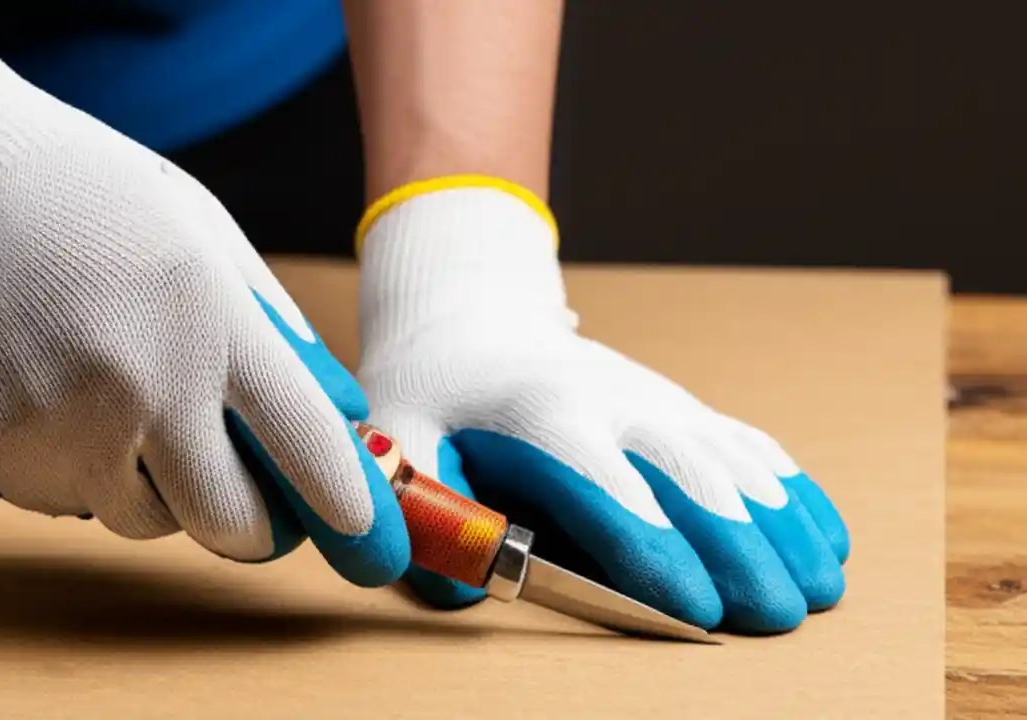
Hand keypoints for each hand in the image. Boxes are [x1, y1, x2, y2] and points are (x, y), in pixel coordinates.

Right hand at [0, 0, 408, 585]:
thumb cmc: (88, 196)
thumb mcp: (205, 232)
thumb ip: (269, 325)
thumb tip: (327, 413)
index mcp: (210, 319)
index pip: (304, 443)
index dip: (343, 504)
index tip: (361, 535)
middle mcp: (144, 385)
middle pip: (227, 522)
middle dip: (252, 526)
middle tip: (250, 503)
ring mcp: (65, 427)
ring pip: (145, 521)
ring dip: (159, 493)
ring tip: (131, 414)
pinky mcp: (1, 453)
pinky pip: (71, 504)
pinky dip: (85, 476)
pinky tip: (63, 404)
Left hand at [356, 180, 848, 631]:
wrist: (472, 318)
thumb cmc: (433, 391)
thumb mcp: (399, 435)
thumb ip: (423, 507)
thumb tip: (461, 592)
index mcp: (546, 417)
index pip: (611, 493)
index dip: (658, 556)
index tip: (701, 611)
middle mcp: (616, 403)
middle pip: (692, 481)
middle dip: (741, 552)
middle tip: (780, 618)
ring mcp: (657, 399)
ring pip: (735, 463)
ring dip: (783, 526)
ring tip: (824, 587)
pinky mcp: (679, 404)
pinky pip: (748, 444)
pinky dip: (790, 489)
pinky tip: (824, 533)